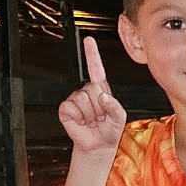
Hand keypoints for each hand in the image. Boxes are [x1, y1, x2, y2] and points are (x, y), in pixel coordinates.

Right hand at [58, 36, 125, 154]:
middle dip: (100, 106)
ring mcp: (75, 99)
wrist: (98, 145)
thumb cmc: (110, 129)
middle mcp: (87, 91)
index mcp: (101, 90)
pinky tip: (82, 122)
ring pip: (84, 99)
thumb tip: (102, 97)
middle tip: (100, 117)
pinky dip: (79, 117)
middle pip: (94, 88)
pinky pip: (72, 107)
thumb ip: (114, 106)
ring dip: (91, 114)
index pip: (96, 68)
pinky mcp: (66, 108)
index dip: (92, 54)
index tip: (88, 39)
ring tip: (93, 121)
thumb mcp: (120, 117)